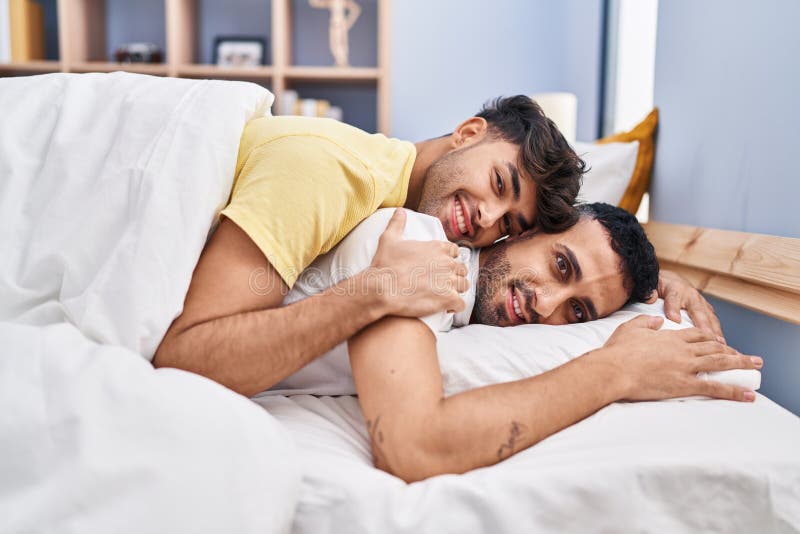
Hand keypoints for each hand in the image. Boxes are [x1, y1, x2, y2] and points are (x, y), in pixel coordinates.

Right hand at [368, 208, 468, 316]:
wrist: (382, 288)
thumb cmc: (385, 264)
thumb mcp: (389, 239)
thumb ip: (397, 223)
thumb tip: (399, 211)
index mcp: (437, 248)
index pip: (455, 251)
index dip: (450, 259)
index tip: (443, 265)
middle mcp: (447, 263)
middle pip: (461, 269)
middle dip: (454, 275)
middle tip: (444, 283)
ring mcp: (449, 281)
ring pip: (464, 285)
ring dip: (457, 290)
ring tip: (446, 296)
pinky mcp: (448, 298)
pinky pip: (461, 304)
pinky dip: (456, 306)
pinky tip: (448, 308)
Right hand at [600, 315, 761, 401]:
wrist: (614, 369)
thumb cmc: (618, 351)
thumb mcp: (630, 328)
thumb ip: (645, 322)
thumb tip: (657, 320)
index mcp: (670, 337)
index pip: (697, 334)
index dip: (710, 337)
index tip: (719, 341)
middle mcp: (683, 350)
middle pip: (713, 347)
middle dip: (732, 350)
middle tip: (746, 355)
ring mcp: (686, 367)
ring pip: (720, 363)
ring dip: (741, 363)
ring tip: (756, 365)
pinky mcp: (684, 385)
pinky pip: (714, 388)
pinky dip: (733, 391)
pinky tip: (747, 394)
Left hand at [645, 270, 722, 338]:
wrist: (670, 280)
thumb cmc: (659, 286)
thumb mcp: (651, 285)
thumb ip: (649, 291)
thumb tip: (650, 297)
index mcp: (675, 287)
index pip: (673, 297)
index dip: (674, 307)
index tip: (674, 319)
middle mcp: (691, 294)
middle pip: (697, 309)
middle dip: (702, 323)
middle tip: (706, 336)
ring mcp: (701, 302)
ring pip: (709, 316)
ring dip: (715, 330)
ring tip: (720, 344)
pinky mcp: (706, 309)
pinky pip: (713, 321)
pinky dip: (718, 332)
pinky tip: (721, 345)